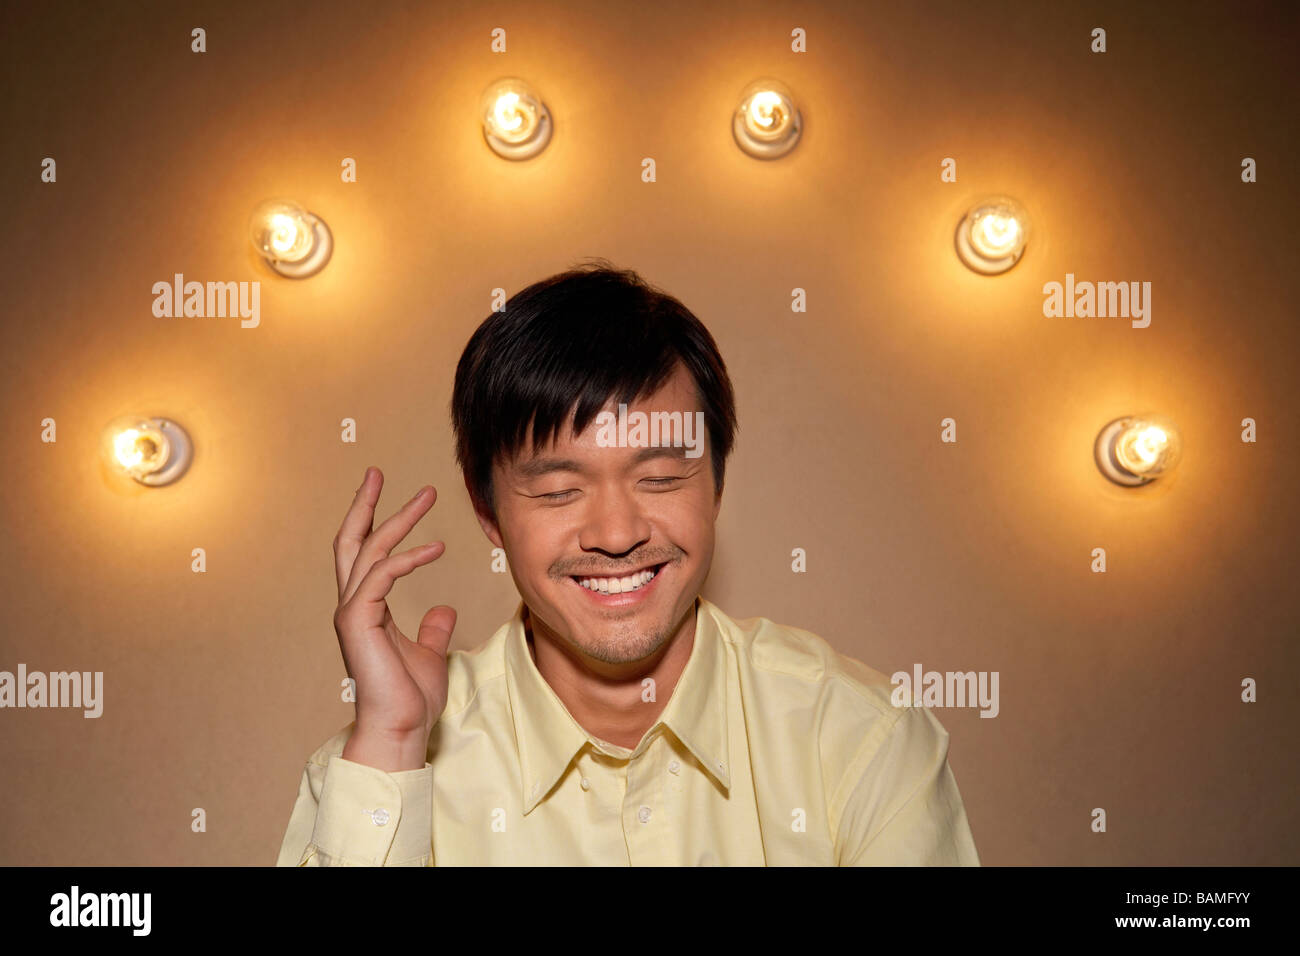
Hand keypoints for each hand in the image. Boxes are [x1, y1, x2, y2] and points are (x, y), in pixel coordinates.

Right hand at [331, 466, 456, 769]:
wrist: (401, 728)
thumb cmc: (411, 698)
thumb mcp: (430, 655)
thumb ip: (432, 630)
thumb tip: (444, 610)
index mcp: (365, 609)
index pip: (364, 555)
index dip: (373, 521)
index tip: (389, 494)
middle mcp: (353, 605)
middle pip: (353, 541)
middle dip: (366, 503)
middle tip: (377, 470)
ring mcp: (352, 612)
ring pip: (368, 549)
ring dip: (397, 518)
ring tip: (427, 495)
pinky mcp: (359, 620)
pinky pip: (382, 574)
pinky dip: (407, 556)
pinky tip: (434, 547)